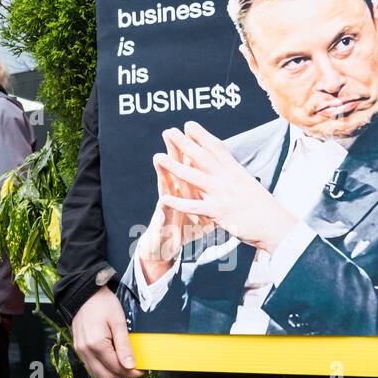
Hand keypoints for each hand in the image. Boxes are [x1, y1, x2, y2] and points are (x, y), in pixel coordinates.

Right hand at [71, 286, 143, 377]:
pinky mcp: (78, 347)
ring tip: (123, 364)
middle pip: (106, 376)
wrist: (84, 293)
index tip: (141, 370)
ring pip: (97, 373)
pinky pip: (90, 365)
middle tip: (134, 368)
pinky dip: (102, 366)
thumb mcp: (118, 322)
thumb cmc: (102, 303)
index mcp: (96, 344)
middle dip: (122, 375)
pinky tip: (111, 358)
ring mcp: (80, 350)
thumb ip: (124, 346)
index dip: (131, 372)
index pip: (117, 368)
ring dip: (112, 373)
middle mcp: (86, 350)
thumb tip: (131, 366)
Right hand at [135, 130, 215, 283]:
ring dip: (161, 174)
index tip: (193, 129)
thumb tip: (219, 175)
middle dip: (173, 152)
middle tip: (169, 133)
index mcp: (185, 189)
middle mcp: (173, 194)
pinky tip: (163, 201)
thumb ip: (203, 191)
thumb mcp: (198, 207)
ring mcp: (166, 207)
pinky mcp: (162, 225)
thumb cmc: (184, 226)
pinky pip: (164, 218)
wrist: (163, 248)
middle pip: (174, 170)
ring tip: (157, 158)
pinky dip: (165, 212)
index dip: (191, 149)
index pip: (188, 165)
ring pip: (164, 188)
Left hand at [154, 121, 297, 252]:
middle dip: (184, 143)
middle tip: (168, 131)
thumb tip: (221, 163)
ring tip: (158, 156)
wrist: (277, 227)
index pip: (217, 148)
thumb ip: (232, 174)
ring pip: (195, 177)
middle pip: (202, 157)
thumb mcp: (248, 183)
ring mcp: (223, 195)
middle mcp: (228, 179)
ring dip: (175, 166)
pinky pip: (195, 207)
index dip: (201, 135)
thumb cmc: (262, 207)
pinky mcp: (219, 213)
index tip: (188, 124)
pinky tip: (164, 198)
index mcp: (236, 171)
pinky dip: (179, 203)